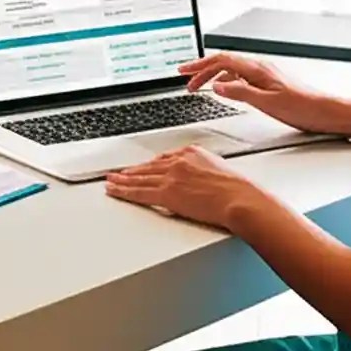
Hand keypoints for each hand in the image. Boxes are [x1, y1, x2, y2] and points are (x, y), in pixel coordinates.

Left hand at [105, 146, 260, 230]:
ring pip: (139, 178)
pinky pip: (139, 192)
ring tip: (110, 181)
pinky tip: (115, 191)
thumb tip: (202, 181)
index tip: (142, 169)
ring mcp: (170, 177)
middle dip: (132, 171)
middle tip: (118, 173)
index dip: (150, 166)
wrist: (240, 197)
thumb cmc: (238, 189)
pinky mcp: (166, 193)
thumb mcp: (220, 170)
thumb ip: (204, 171)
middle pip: (148, 167)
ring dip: (122, 180)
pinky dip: (124, 191)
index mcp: (192, 153)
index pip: (164, 159)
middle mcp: (178, 162)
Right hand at [179, 53, 322, 131]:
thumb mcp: (266, 102)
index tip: (184, 71)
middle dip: (202, 70)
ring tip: (200, 86)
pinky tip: (225, 91)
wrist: (325, 111)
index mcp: (257, 69)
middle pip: (224, 63)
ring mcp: (264, 75)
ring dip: (213, 76)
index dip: (199, 65)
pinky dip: (227, 82)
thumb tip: (217, 87)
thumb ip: (240, 93)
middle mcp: (259, 68)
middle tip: (186, 80)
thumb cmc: (302, 107)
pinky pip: (241, 77)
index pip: (221, 61)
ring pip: (232, 70)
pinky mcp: (268, 83)